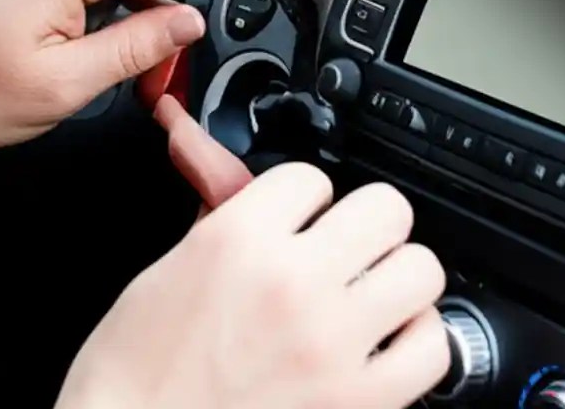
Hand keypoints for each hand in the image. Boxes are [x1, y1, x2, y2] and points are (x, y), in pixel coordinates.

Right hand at [54, 99, 449, 408]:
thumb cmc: (132, 378)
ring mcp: (333, 342)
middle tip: (347, 249)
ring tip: (369, 296)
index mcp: (237, 241)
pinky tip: (385, 343)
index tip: (299, 218)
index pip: (310, 177)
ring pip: (420, 270)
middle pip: (384, 209)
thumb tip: (240, 180)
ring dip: (398, 279)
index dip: (304, 199)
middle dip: (365, 225)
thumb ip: (221, 222)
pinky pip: (432, 346)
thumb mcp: (162, 274)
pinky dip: (415, 340)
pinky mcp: (362, 401)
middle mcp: (292, 283)